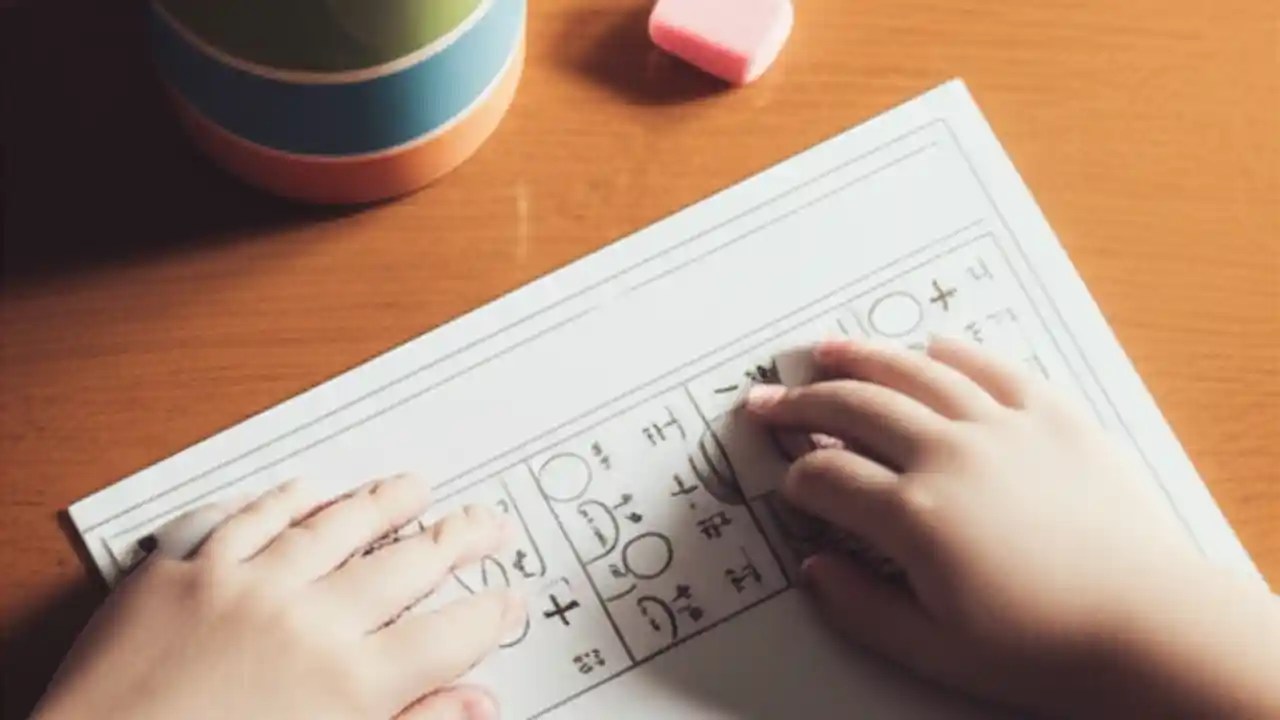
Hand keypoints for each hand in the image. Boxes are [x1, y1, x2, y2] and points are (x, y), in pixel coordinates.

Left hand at [35, 474, 524, 719]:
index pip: (451, 633)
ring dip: (382, 502)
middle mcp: (308, 622)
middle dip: (458, 538)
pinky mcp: (183, 572)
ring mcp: (245, 587)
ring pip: (335, 525)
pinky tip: (308, 490)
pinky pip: (245, 517)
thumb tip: (475, 703)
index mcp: (350, 684)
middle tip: (483, 522)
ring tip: (414, 486)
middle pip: (407, 564)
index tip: (506, 601)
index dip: (490, 613)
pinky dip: (282, 499)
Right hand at [746, 338, 1279, 717]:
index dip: (795, 475)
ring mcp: (1003, 428)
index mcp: (915, 516)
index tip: (787, 478)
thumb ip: (861, 607)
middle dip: (801, 403)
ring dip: (860, 357)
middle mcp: (951, 456)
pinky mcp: (1053, 416)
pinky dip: (954, 352)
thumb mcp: (936, 649)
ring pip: (914, 372)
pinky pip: (991, 367)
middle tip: (768, 399)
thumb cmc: (1047, 648)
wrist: (1151, 627)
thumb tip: (814, 569)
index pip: (827, 476)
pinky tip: (929, 345)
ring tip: (824, 351)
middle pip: (855, 408)